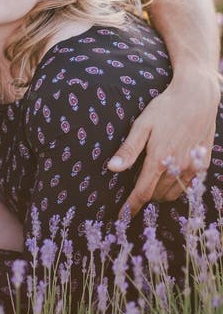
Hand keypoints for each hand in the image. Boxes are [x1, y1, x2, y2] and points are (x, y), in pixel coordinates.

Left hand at [108, 66, 220, 215]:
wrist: (197, 96)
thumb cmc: (166, 108)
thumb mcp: (142, 125)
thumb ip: (128, 150)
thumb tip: (111, 169)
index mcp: (159, 160)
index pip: (142, 193)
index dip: (131, 207)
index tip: (122, 217)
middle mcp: (177, 167)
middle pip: (157, 195)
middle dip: (144, 198)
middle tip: (133, 194)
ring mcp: (193, 166)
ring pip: (173, 194)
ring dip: (160, 195)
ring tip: (150, 187)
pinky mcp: (203, 163)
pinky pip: (188, 186)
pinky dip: (177, 188)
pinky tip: (169, 180)